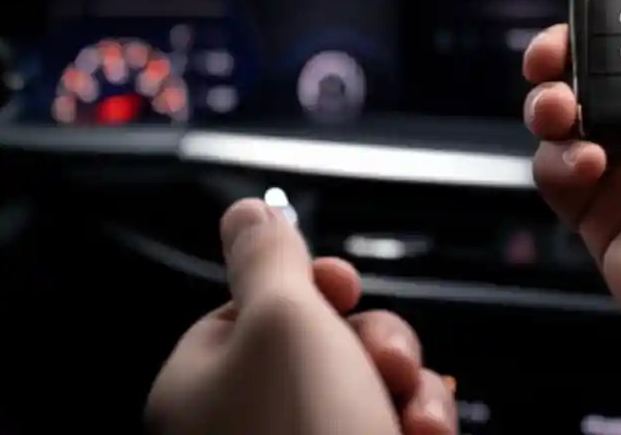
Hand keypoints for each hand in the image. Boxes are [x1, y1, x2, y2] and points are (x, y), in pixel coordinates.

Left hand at [146, 199, 456, 434]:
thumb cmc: (306, 433)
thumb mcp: (281, 319)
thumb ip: (267, 255)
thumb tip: (244, 209)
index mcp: (203, 383)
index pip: (253, 308)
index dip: (305, 290)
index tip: (340, 285)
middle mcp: (246, 423)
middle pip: (322, 342)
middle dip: (375, 342)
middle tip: (385, 363)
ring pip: (369, 384)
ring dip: (408, 386)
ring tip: (414, 412)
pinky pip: (393, 426)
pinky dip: (418, 424)